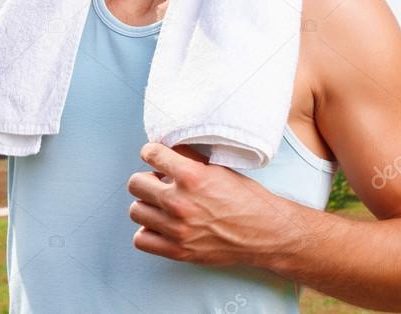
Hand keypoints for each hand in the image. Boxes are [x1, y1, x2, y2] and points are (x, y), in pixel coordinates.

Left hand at [127, 142, 295, 267]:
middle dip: (146, 180)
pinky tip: (161, 226)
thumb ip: (190, 160)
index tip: (154, 156)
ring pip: (135, 210)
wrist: (265, 232)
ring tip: (161, 205)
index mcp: (191, 176)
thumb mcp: (219, 169)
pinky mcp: (178, 250)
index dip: (151, 153)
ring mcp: (176, 229)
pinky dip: (148, 232)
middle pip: (135, 184)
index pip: (150, 154)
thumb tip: (167, 150)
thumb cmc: (246, 199)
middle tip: (158, 182)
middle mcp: (179, 202)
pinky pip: (141, 239)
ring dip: (147, 205)